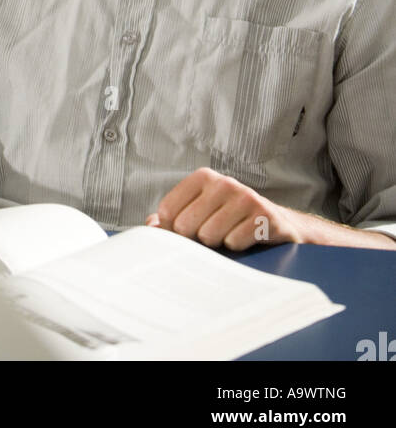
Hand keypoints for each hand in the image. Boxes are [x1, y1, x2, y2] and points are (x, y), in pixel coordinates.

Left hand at [145, 167, 304, 250]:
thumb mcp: (202, 213)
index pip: (168, 210)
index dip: (173, 230)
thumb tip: (151, 227)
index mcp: (203, 178)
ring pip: (209, 235)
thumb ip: (173, 218)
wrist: (277, 225)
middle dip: (195, 239)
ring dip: (217, 245)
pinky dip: (237, 248)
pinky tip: (246, 240)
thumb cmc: (231, 220)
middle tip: (211, 237)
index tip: (187, 233)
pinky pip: (234, 242)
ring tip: (229, 237)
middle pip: (185, 225)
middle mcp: (223, 183)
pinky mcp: (264, 216)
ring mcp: (245, 198)